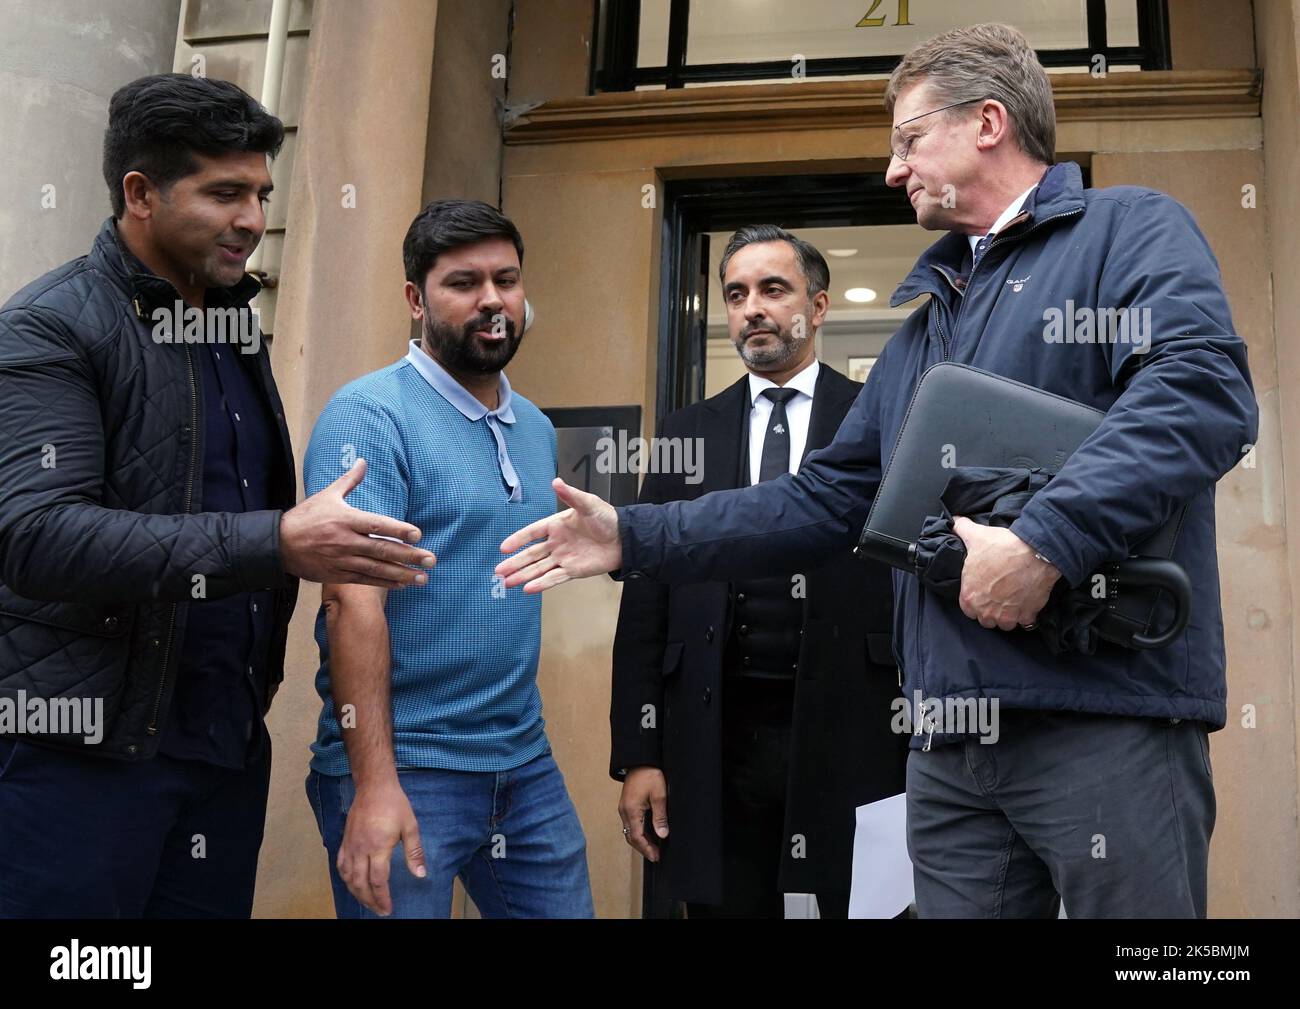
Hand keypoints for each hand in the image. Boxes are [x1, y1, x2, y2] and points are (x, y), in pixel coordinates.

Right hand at [280, 459, 435, 587]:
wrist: (278, 545)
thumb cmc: (306, 517)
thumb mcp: (327, 495)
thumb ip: (350, 480)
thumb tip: (363, 461)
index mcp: (345, 519)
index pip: (377, 524)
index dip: (398, 529)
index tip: (418, 534)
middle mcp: (346, 541)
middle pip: (382, 549)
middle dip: (409, 556)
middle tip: (431, 559)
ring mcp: (342, 560)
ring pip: (377, 568)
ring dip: (402, 574)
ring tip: (423, 578)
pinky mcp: (338, 574)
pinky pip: (366, 580)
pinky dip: (385, 583)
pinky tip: (403, 584)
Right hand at [336, 778, 426, 916]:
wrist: (373, 787)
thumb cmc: (394, 805)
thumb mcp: (410, 826)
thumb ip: (414, 852)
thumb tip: (420, 874)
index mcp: (378, 847)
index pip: (378, 881)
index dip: (382, 898)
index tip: (388, 908)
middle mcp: (360, 850)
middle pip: (360, 884)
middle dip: (369, 901)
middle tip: (379, 911)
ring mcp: (350, 846)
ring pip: (348, 878)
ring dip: (357, 893)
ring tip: (367, 902)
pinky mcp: (344, 841)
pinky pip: (341, 865)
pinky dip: (345, 879)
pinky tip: (352, 884)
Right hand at [496, 478, 621, 592]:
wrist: (625, 538)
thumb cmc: (607, 518)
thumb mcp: (588, 504)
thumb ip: (571, 496)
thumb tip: (556, 481)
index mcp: (556, 525)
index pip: (532, 533)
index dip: (518, 540)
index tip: (504, 548)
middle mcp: (556, 543)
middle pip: (531, 554)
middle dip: (515, 563)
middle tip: (498, 571)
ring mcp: (563, 558)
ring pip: (538, 568)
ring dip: (523, 575)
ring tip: (507, 583)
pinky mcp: (573, 570)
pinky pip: (554, 578)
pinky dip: (542, 584)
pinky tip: (528, 589)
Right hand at [618, 767, 668, 861]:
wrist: (640, 760)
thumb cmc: (649, 774)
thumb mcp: (659, 796)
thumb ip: (660, 817)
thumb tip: (662, 835)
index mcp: (631, 811)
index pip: (637, 837)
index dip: (647, 849)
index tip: (656, 857)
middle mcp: (624, 811)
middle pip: (631, 837)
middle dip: (643, 848)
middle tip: (656, 856)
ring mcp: (624, 808)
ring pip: (630, 831)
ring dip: (641, 840)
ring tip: (654, 848)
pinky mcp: (627, 805)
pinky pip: (631, 823)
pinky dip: (639, 832)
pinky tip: (649, 834)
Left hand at [951, 516, 1059, 630]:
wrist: (1034, 551)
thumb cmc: (1003, 546)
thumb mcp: (976, 535)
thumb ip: (961, 529)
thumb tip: (954, 522)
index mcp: (970, 596)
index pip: (968, 609)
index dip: (975, 601)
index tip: (983, 593)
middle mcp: (987, 611)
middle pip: (986, 619)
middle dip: (991, 611)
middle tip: (998, 597)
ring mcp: (1008, 616)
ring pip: (1005, 624)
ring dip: (1008, 616)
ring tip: (1012, 602)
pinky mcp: (1027, 615)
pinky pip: (1025, 622)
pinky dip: (1026, 615)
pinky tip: (1027, 603)